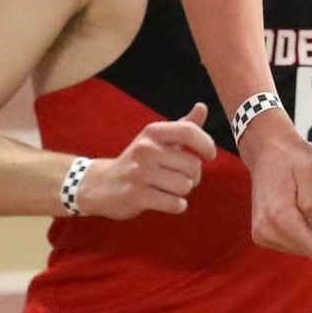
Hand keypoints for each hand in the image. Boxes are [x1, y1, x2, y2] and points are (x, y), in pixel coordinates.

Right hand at [76, 103, 217, 219]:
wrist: (101, 184)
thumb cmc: (138, 161)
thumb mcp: (157, 140)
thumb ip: (183, 126)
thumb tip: (202, 107)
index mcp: (152, 132)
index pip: (188, 131)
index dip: (206, 144)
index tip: (210, 156)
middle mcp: (145, 149)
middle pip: (193, 165)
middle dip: (193, 176)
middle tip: (178, 178)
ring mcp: (139, 172)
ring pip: (185, 186)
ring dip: (182, 192)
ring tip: (167, 188)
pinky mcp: (136, 195)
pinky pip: (174, 203)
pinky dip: (176, 205)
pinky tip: (166, 201)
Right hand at [239, 119, 311, 259]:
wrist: (265, 150)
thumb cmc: (291, 158)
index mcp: (279, 217)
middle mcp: (266, 231)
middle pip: (309, 251)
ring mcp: (261, 234)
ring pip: (301, 249)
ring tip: (309, 206)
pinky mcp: (261, 234)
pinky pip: (291, 244)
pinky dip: (301, 232)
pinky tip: (300, 212)